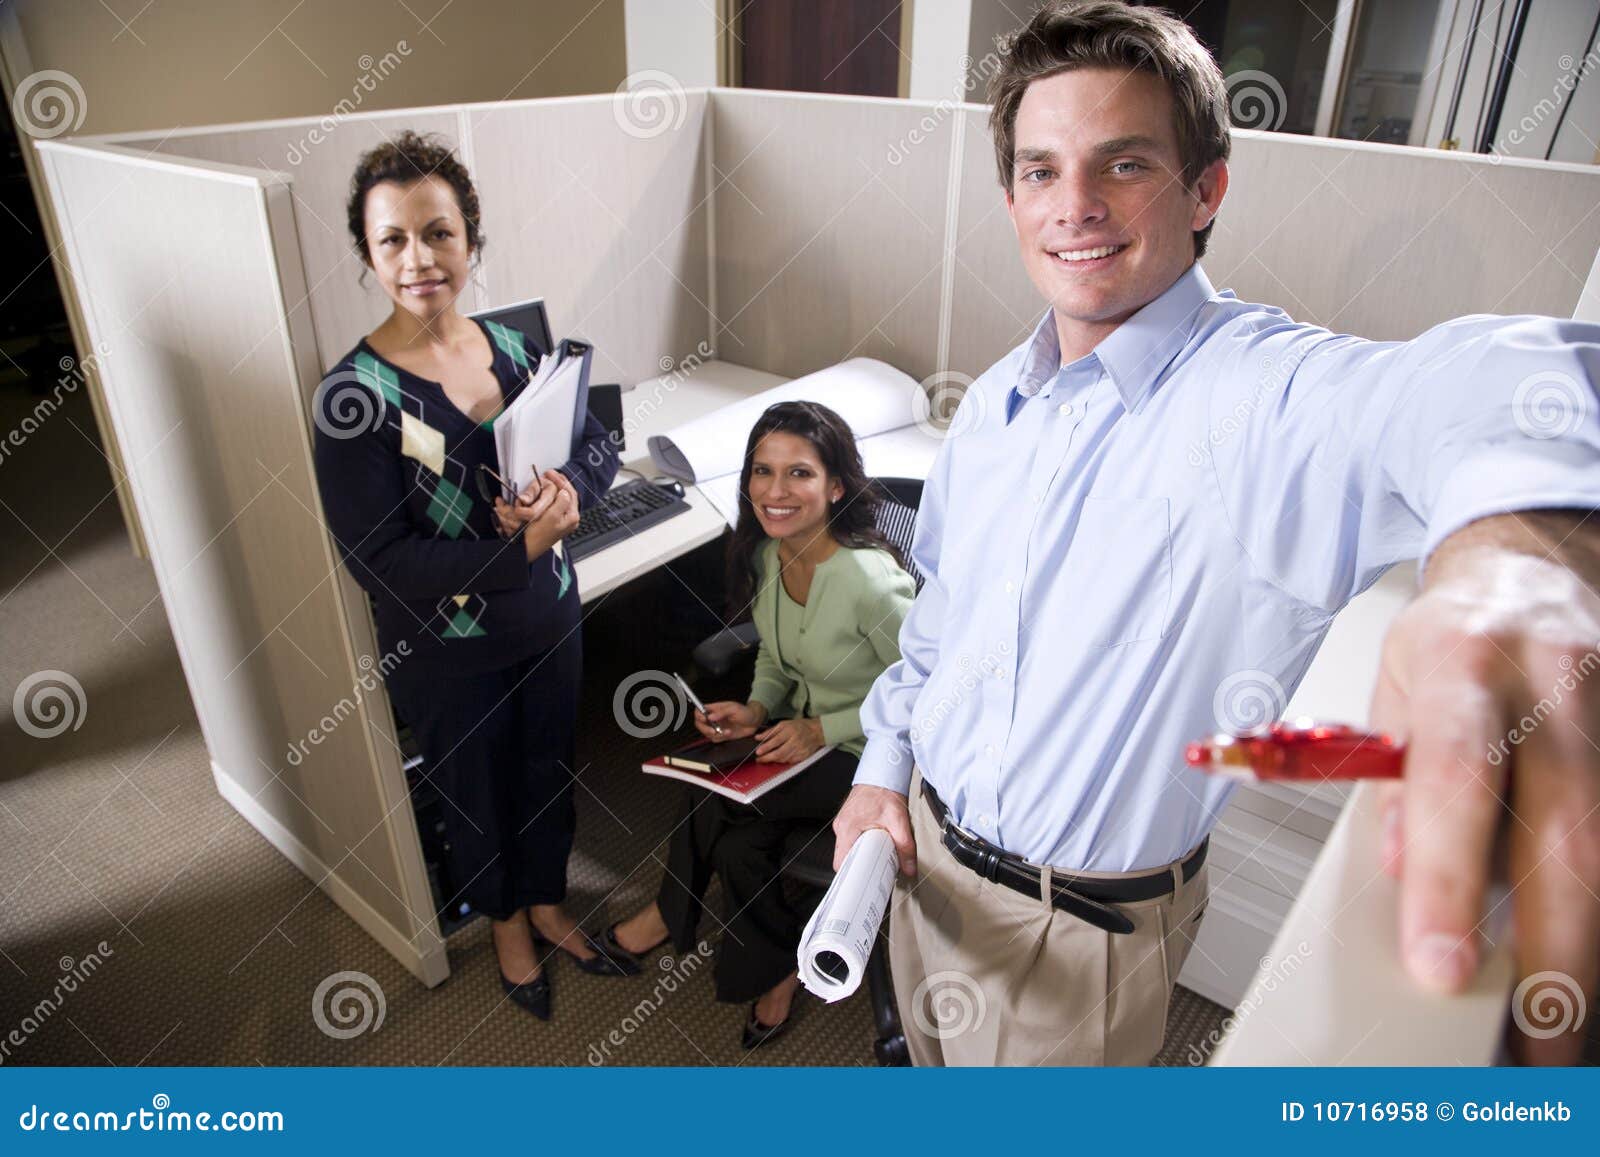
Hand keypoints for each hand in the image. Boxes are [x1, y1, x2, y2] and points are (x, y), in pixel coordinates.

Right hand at [504, 470, 578, 560]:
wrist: (527, 549)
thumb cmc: (538, 537)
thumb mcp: (551, 518)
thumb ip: (561, 503)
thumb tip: (565, 492)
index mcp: (572, 517)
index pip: (570, 493)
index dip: (562, 481)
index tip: (552, 474)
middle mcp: (568, 518)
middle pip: (566, 494)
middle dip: (558, 482)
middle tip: (549, 473)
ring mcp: (560, 519)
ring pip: (558, 497)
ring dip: (552, 487)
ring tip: (547, 478)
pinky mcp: (550, 519)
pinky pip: (550, 503)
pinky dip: (545, 495)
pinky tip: (541, 490)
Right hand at [694, 700, 764, 740]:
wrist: (754, 722)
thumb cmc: (745, 711)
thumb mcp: (734, 709)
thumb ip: (721, 712)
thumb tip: (710, 716)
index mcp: (714, 709)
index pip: (699, 710)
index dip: (699, 715)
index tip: (704, 719)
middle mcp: (713, 718)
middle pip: (699, 724)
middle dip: (705, 729)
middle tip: (713, 731)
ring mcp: (717, 727)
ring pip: (707, 733)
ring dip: (716, 734)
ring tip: (727, 731)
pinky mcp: (721, 735)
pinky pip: (715, 739)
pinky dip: (721, 738)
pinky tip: (729, 733)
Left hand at [755, 717, 824, 762]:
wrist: (816, 732)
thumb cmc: (799, 726)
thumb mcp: (783, 724)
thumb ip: (770, 731)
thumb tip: (758, 738)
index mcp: (790, 731)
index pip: (776, 740)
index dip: (766, 747)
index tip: (758, 752)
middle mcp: (795, 741)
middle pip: (780, 753)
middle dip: (767, 758)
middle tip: (759, 759)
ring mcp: (800, 750)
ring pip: (784, 759)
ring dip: (774, 760)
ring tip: (766, 758)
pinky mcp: (803, 757)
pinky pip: (790, 762)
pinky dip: (782, 761)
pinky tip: (778, 759)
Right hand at [831, 783, 915, 876]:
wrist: (882, 772)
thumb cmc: (884, 790)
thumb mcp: (898, 820)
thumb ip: (905, 846)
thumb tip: (909, 866)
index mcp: (848, 828)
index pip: (841, 863)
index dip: (850, 876)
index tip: (861, 884)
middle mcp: (842, 826)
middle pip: (844, 858)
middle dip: (858, 868)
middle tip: (874, 874)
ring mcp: (844, 823)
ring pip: (847, 849)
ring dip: (861, 857)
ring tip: (876, 861)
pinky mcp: (849, 821)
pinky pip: (850, 840)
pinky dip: (861, 847)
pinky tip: (874, 847)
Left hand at [1369, 511, 1599, 1063]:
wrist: (1530, 571)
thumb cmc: (1452, 643)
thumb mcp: (1389, 690)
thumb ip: (1392, 779)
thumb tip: (1403, 870)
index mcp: (1460, 665)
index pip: (1454, 782)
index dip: (1447, 880)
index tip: (1439, 966)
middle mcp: (1551, 685)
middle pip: (1565, 833)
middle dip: (1554, 949)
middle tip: (1537, 1040)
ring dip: (1591, 941)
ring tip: (1568, 1024)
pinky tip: (1588, 958)